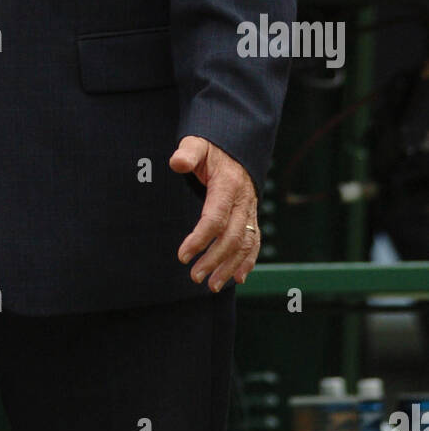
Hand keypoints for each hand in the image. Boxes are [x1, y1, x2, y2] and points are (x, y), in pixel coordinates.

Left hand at [169, 136, 259, 291]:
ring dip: (230, 266)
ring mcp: (250, 210)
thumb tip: (176, 162)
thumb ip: (188, 152)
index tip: (182, 255)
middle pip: (231, 236)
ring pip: (244, 243)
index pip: (214, 218)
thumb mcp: (197, 144)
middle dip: (214, 259)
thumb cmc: (211, 148)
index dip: (200, 239)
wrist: (236, 148)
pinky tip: (238, 278)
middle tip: (195, 276)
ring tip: (213, 286)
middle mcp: (243, 201)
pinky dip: (248, 261)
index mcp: (228, 185)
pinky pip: (254, 241)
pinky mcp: (251, 217)